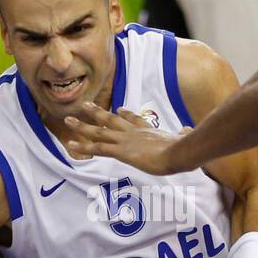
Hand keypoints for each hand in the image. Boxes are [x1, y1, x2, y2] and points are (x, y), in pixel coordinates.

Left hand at [64, 102, 185, 173]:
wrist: (179, 152)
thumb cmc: (184, 149)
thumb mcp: (184, 140)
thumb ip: (184, 135)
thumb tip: (188, 130)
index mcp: (149, 130)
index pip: (135, 120)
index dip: (126, 115)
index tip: (119, 110)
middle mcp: (134, 132)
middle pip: (111, 120)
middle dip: (97, 113)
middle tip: (85, 105)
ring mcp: (125, 140)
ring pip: (98, 131)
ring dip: (82, 126)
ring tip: (68, 119)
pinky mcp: (121, 151)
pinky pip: (97, 148)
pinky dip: (83, 146)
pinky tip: (70, 145)